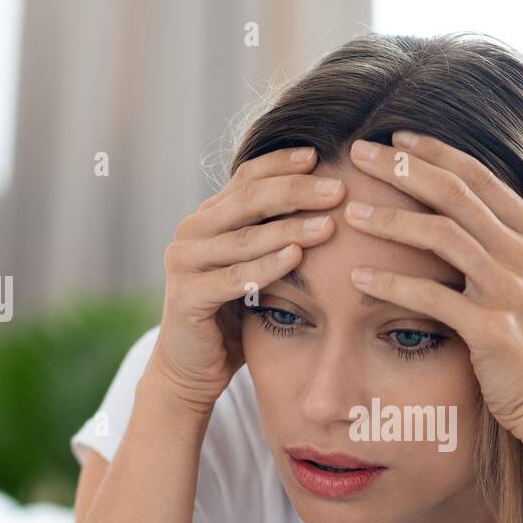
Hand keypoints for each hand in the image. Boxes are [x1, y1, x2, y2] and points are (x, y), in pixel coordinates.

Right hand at [152, 146, 346, 412]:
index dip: (283, 164)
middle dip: (297, 191)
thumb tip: (335, 202)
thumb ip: (276, 235)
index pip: (248, 178)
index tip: (321, 155)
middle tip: (338, 189)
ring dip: (290, 229)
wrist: (192, 366)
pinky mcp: (186, 296)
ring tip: (330, 225)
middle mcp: (192, 231)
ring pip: (245, 238)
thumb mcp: (256, 267)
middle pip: (249, 199)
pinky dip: (266, 266)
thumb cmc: (235, 315)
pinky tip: (296, 257)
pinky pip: (233, 277)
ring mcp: (184, 262)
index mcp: (210, 217)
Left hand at [341, 131, 522, 438]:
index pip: (478, 177)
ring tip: (349, 214)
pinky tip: (357, 280)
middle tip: (357, 154)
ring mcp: (510, 290)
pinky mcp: (490, 329)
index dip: (434, 153)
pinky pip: (431, 298)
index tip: (394, 139)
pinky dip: (391, 285)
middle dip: (402, 170)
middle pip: (455, 195)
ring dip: (390, 221)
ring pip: (441, 237)